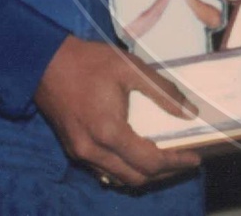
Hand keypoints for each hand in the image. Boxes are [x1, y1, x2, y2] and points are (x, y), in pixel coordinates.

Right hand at [34, 36, 201, 187]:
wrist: (44, 62)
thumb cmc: (89, 62)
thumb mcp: (131, 68)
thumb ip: (163, 91)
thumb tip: (190, 112)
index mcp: (109, 132)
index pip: (150, 162)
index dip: (176, 163)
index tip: (196, 159)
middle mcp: (93, 151)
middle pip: (136, 178)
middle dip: (165, 173)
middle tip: (185, 161)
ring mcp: (80, 154)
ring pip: (120, 178)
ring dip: (145, 174)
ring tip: (167, 161)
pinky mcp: (74, 150)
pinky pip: (105, 171)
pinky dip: (126, 170)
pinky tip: (138, 157)